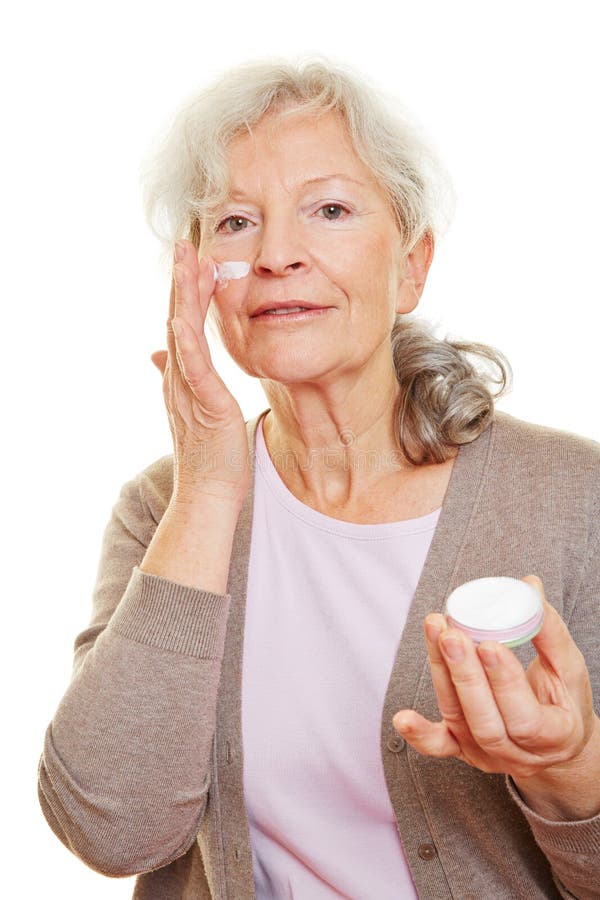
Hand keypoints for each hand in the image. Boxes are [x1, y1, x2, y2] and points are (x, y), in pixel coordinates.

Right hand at [151, 240, 249, 505]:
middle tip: (186, 244)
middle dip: (182, 282)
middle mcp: (179, 379)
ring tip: (187, 263)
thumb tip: (158, 354)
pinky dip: (185, 341)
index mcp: (182, 378)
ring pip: (182, 334)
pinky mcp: (203, 405)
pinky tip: (183, 317)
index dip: (187, 291)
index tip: (195, 259)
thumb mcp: (195, 408)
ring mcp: (188, 391)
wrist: (209, 493)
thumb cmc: (209, 455)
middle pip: (177, 320)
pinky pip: (192, 368)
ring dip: (184, 297)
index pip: (182, 325)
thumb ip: (180, 377)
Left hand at [392, 576, 599, 819]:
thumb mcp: (569, 670)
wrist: (556, 745)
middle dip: (465, 675)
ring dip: (442, 674)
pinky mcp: (462, 749)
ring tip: (435, 632)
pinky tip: (402, 718)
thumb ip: (549, 631)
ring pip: (458, 718)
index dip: (504, 682)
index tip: (488, 643)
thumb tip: (529, 585)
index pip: (526, 717)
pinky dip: (419, 734)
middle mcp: (518, 753)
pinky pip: (438, 745)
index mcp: (554, 736)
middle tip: (451, 634)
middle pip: (485, 721)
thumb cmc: (563, 703)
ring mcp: (487, 754)